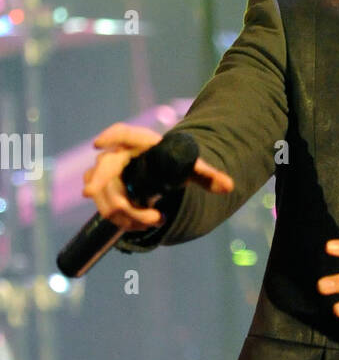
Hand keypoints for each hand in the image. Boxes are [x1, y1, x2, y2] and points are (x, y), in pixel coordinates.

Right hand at [82, 123, 234, 231]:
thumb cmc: (176, 163)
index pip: (123, 133)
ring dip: (125, 213)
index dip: (110, 137)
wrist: (164, 172)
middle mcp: (120, 154)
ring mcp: (109, 174)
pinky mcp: (106, 191)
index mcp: (142, 142)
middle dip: (96, 180)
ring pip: (105, 193)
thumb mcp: (192, 168)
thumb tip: (229, 186)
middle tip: (89, 192)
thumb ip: (208, 176)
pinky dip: (122, 220)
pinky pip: (106, 206)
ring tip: (154, 221)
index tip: (98, 144)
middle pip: (104, 167)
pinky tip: (142, 226)